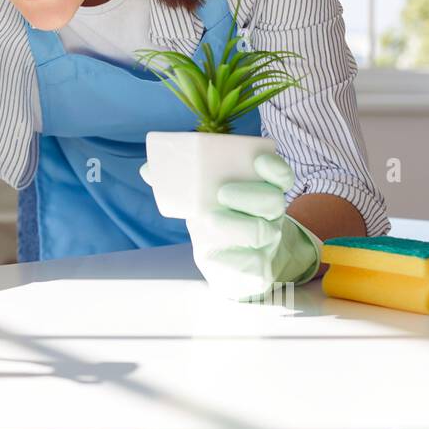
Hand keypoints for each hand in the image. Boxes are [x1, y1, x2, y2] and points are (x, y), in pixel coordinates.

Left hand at [185, 152, 321, 301]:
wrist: (234, 261)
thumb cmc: (221, 218)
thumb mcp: (205, 200)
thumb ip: (180, 183)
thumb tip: (148, 169)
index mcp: (262, 191)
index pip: (280, 176)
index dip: (274, 167)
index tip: (257, 160)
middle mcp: (271, 215)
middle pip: (273, 201)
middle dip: (250, 194)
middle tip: (221, 193)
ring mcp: (267, 242)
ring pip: (262, 231)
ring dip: (236, 224)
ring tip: (209, 220)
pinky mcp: (259, 267)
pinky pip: (254, 264)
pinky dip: (233, 258)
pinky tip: (214, 253)